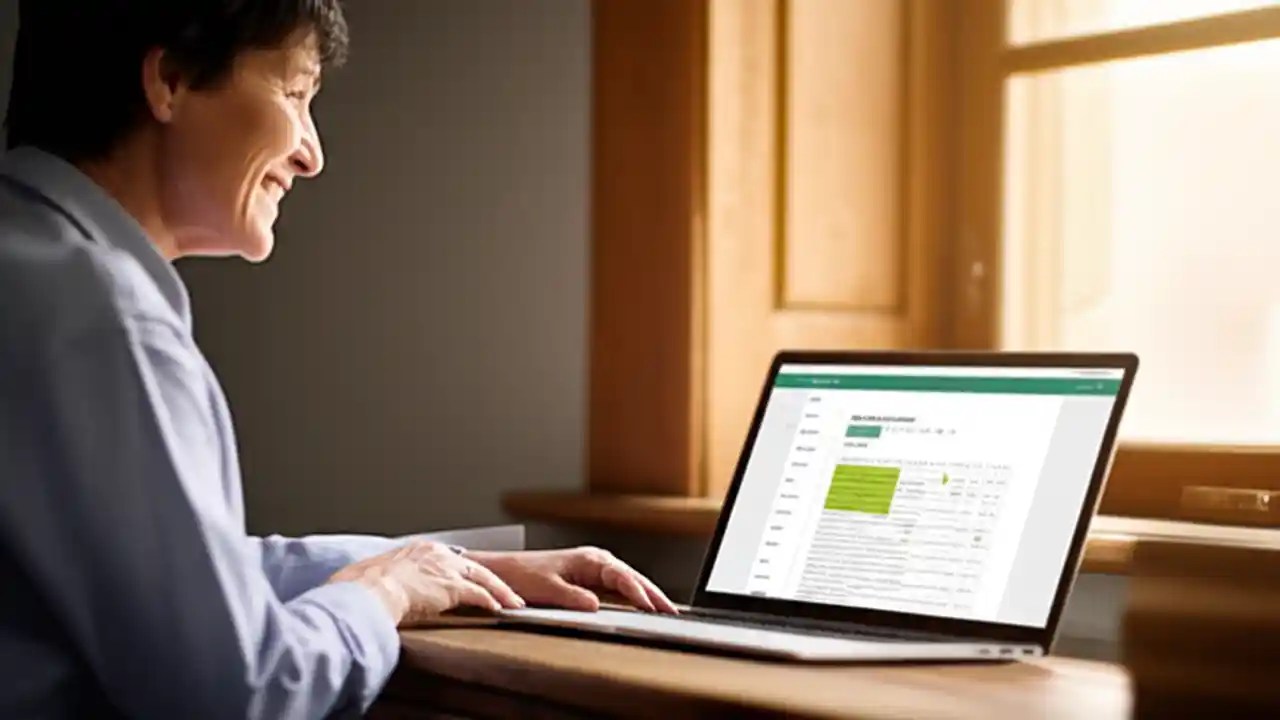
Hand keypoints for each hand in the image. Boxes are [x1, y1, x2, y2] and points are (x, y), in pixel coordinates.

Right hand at [328, 540, 525, 625]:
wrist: (367, 592)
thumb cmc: (360, 588)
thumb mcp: (370, 577)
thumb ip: (380, 581)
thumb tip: (368, 591)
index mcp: (416, 550)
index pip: (447, 560)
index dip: (460, 572)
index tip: (468, 580)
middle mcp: (435, 554)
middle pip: (471, 566)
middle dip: (489, 579)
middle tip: (502, 590)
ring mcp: (446, 568)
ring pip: (482, 577)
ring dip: (500, 591)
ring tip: (512, 602)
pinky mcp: (453, 587)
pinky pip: (480, 594)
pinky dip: (492, 601)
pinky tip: (500, 609)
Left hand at [463, 547, 677, 613]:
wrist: (503, 571)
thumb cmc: (522, 575)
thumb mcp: (547, 588)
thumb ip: (572, 597)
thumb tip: (596, 606)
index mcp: (589, 559)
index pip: (622, 576)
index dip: (638, 592)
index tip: (651, 607)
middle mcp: (596, 561)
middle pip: (633, 577)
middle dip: (654, 594)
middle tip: (673, 612)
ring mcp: (595, 569)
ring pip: (629, 581)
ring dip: (647, 594)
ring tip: (667, 611)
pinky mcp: (590, 579)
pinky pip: (619, 587)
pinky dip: (634, 596)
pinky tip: (644, 606)